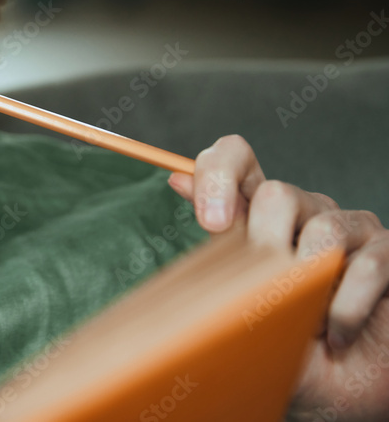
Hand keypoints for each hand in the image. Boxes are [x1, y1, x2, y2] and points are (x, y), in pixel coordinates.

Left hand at [168, 135, 388, 421]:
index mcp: (258, 213)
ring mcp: (347, 228)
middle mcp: (302, 211)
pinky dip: (344, 308)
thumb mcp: (239, 295)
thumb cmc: (283, 343)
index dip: (219, 174)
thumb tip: (177, 178)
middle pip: (276, 193)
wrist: (335, 388)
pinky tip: (335, 334)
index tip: (212, 223)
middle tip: (265, 293)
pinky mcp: (386, 252)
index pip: (236, 158)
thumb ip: (217, 237)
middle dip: (265, 247)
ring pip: (321, 228)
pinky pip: (366, 266)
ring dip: (308, 287)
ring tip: (304, 323)